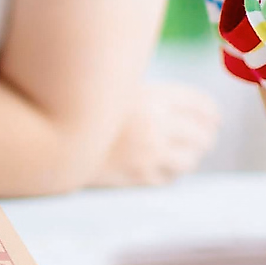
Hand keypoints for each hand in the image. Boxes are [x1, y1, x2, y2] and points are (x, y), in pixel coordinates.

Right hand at [93, 82, 220, 186]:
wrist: (52, 134)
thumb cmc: (82, 102)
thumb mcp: (117, 86)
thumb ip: (147, 92)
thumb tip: (183, 102)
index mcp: (152, 97)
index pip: (201, 106)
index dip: (210, 112)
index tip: (212, 116)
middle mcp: (155, 126)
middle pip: (202, 135)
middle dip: (205, 135)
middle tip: (204, 134)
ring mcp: (148, 154)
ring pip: (190, 160)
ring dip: (191, 154)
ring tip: (185, 150)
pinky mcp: (138, 176)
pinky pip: (169, 178)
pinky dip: (171, 171)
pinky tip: (163, 164)